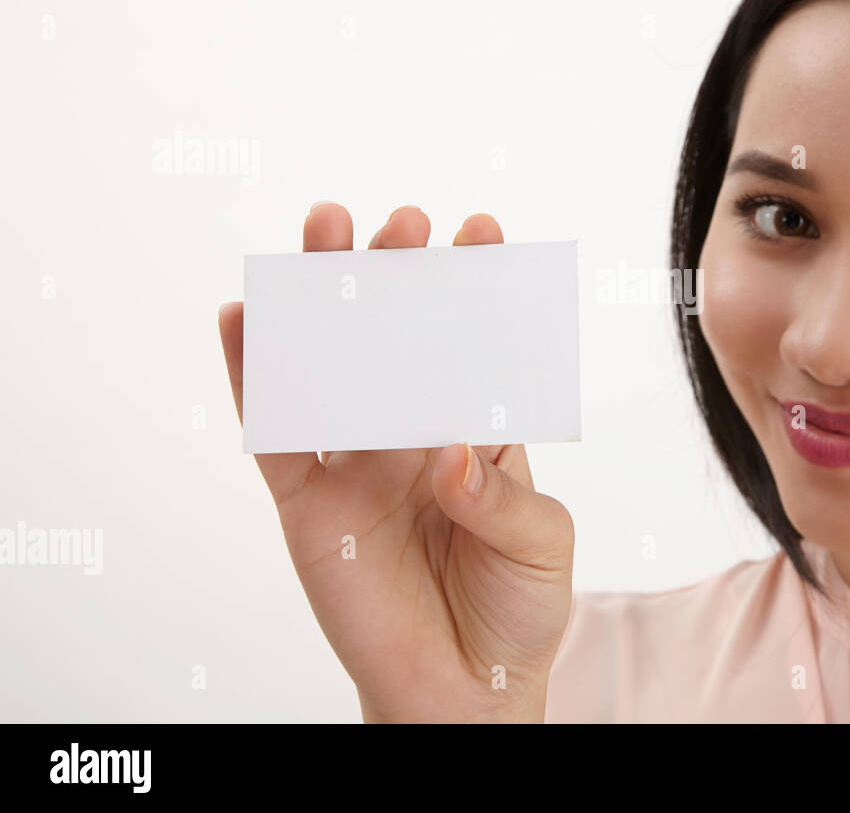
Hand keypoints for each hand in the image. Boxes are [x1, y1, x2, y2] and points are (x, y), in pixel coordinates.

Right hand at [217, 204, 574, 721]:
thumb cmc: (518, 610)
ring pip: (329, 367)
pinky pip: (273, 434)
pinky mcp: (306, 505)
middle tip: (402, 224)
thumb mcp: (540, 546)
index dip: (475, 287)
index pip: (473, 345)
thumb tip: (449, 451)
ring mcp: (356, 465)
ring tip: (325, 232)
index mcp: (476, 432)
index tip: (481, 229)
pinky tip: (244, 316)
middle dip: (398, 277)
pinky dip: (254, 377)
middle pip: (396, 340)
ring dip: (321, 301)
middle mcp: (412, 434)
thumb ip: (501, 498)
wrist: (465, 690)